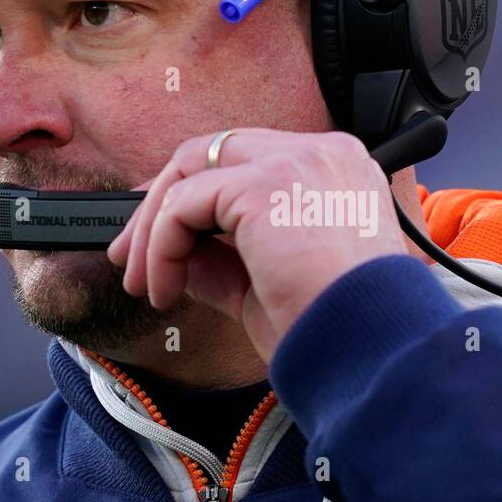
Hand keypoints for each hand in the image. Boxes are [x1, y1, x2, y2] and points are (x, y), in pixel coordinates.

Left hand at [107, 128, 408, 361]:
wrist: (369, 349)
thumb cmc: (336, 328)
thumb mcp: (269, 286)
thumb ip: (224, 260)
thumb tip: (175, 254)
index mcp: (334, 172)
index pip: (245, 162)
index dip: (196, 197)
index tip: (163, 243)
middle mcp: (320, 153)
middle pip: (212, 153)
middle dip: (159, 205)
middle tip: (132, 260)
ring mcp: (294, 161)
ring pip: (190, 172)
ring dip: (154, 232)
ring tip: (148, 286)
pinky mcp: (265, 184)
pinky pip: (184, 204)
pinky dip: (162, 247)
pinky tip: (168, 291)